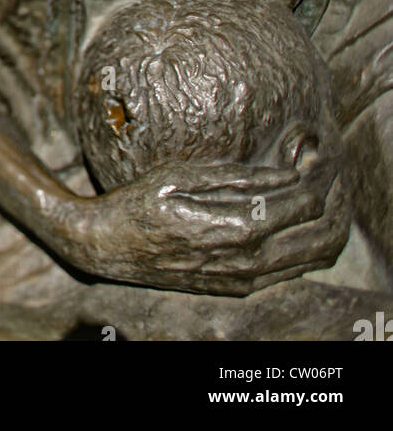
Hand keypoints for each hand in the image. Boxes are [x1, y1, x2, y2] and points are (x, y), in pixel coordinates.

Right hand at [59, 147, 349, 295]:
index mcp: (234, 230)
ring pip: (311, 258)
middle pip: (317, 234)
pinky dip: (305, 241)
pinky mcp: (240, 287)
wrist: (108, 247)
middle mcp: (247, 263)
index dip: (314, 171)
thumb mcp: (181, 176)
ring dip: (322, 221)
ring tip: (310, 184)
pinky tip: (292, 213)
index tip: (311, 146)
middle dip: (327, 195)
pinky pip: (291, 270)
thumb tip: (285, 172)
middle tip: (317, 163)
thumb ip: (237, 177)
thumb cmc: (139, 203)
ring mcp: (245, 281)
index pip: (300, 202)